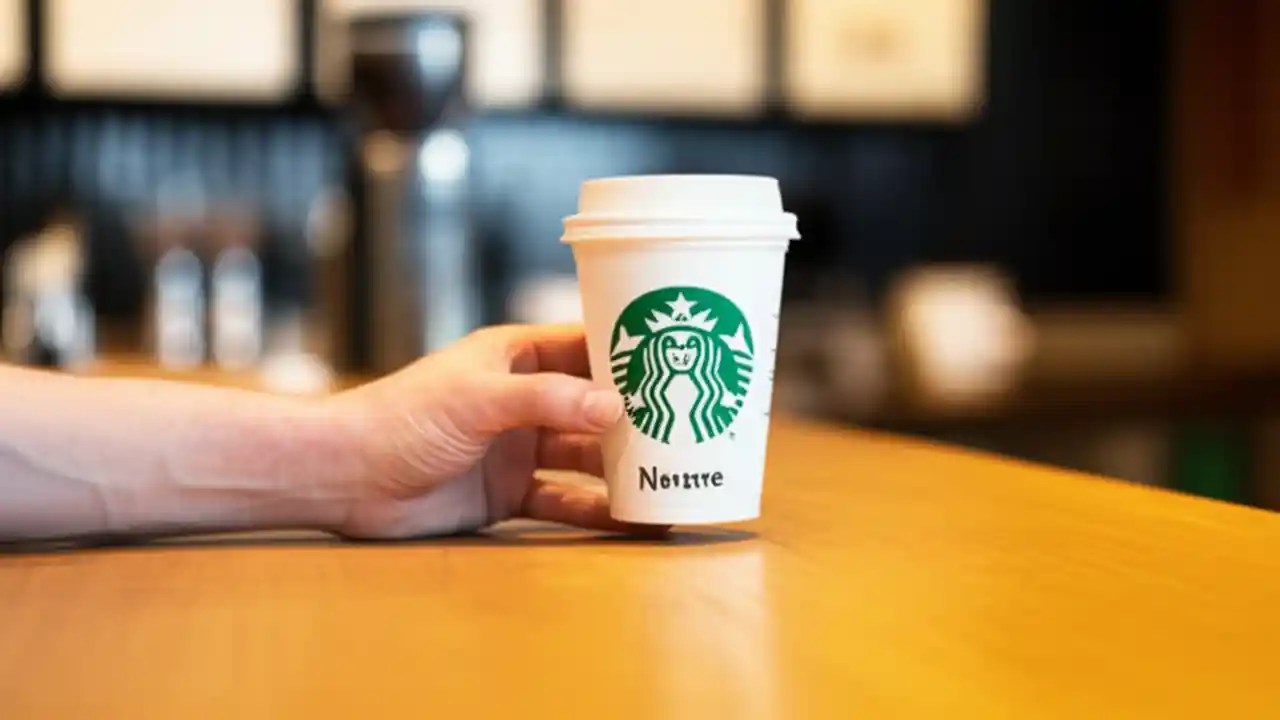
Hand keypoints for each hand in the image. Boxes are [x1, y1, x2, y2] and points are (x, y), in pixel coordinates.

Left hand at [323, 325, 656, 538]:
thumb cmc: (403, 417)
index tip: (683, 357)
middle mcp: (525, 400)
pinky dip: (599, 512)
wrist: (346, 477)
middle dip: (640, 418)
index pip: (587, 345)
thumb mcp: (478, 398)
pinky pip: (566, 501)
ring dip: (626, 468)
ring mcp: (519, 448)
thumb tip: (617, 409)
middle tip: (695, 427)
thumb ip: (547, 401)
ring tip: (677, 478)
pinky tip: (638, 521)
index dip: (631, 352)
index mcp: (517, 356)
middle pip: (596, 406)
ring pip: (587, 456)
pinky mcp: (510, 494)